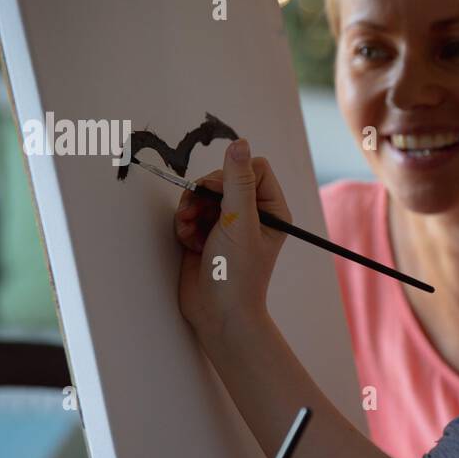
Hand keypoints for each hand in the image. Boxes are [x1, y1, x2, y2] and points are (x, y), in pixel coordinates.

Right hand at [173, 139, 291, 338]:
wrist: (217, 313)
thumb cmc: (236, 273)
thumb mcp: (238, 223)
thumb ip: (237, 182)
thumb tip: (239, 144)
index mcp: (272, 210)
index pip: (253, 168)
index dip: (232, 176)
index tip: (220, 196)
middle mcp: (253, 214)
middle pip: (224, 178)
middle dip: (205, 194)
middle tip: (198, 214)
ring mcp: (229, 224)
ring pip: (203, 194)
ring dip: (191, 209)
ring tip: (191, 231)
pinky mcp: (208, 233)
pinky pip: (191, 212)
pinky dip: (185, 224)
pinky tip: (188, 242)